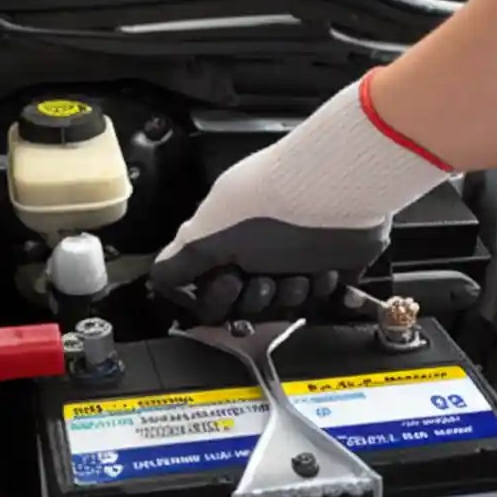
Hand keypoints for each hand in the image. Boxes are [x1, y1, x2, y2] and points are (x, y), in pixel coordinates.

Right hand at [151, 71, 452, 322]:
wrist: (337, 192)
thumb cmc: (273, 202)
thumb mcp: (209, 234)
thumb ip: (180, 261)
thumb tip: (158, 277)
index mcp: (226, 239)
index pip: (211, 291)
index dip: (217, 298)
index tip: (228, 281)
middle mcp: (259, 249)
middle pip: (248, 304)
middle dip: (255, 299)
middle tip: (264, 280)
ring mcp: (295, 257)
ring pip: (285, 305)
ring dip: (290, 294)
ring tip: (298, 272)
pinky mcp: (330, 265)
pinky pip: (320, 297)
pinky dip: (321, 287)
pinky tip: (324, 268)